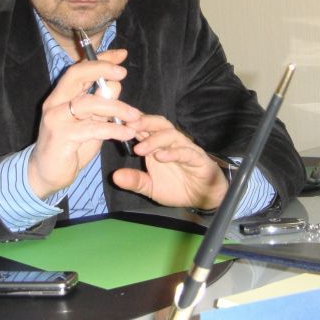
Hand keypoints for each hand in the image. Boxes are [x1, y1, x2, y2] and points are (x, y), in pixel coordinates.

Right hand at [28, 49, 139, 198]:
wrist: (46, 175)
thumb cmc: (69, 148)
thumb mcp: (89, 123)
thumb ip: (101, 105)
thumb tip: (115, 84)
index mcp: (61, 96)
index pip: (79, 68)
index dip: (101, 59)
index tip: (121, 54)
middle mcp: (54, 103)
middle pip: (76, 75)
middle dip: (101, 69)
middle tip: (123, 72)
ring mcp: (56, 119)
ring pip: (89, 103)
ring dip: (116, 107)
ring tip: (135, 116)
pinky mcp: (61, 137)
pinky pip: (92, 128)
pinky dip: (113, 129)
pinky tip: (127, 133)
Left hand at [113, 115, 227, 209]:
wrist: (204, 197)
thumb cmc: (177, 187)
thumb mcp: (151, 187)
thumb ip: (135, 181)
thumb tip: (115, 177)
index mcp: (158, 145)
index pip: (145, 128)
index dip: (132, 123)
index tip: (116, 123)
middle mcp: (171, 143)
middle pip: (158, 124)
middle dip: (143, 122)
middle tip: (128, 127)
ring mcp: (185, 148)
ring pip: (171, 134)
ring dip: (154, 139)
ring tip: (140, 149)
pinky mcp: (198, 158)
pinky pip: (186, 152)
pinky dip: (173, 153)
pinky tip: (160, 157)